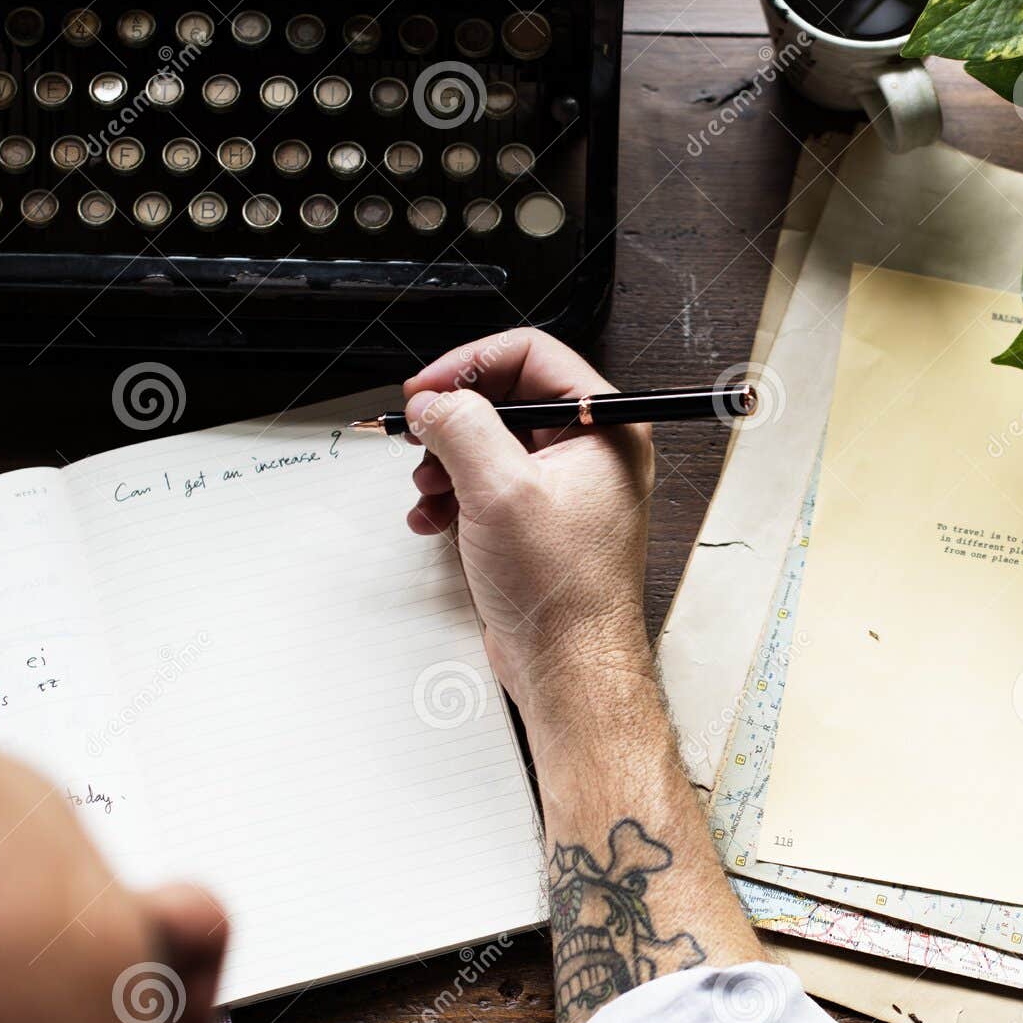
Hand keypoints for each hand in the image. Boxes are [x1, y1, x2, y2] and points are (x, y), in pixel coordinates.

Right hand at [403, 330, 653, 711]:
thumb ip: (462, 428)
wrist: (568, 667)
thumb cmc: (564, 592)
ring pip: (490, 443)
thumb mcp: (500, 492)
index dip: (470, 363)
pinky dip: (453, 494)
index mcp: (604, 427)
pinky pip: (487, 484)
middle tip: (417, 432)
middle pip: (506, 398)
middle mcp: (591, 451)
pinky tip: (432, 517)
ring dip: (446, 460)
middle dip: (454, 418)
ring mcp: (564, 486)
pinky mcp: (539, 519)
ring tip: (427, 488)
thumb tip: (434, 401)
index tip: (428, 387)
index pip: (532, 355)